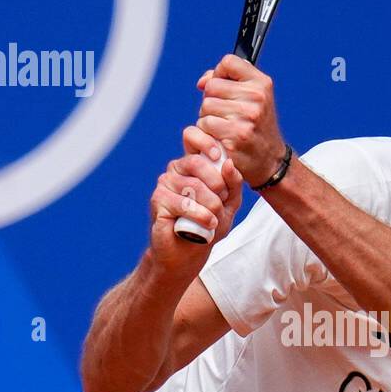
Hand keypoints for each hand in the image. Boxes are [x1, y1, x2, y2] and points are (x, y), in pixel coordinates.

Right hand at [148, 129, 245, 275]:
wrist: (188, 254)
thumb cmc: (209, 226)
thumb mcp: (230, 204)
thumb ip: (233, 183)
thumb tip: (228, 163)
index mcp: (191, 164)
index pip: (192, 137)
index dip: (207, 143)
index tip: (219, 157)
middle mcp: (175, 170)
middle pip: (197, 162)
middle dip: (216, 183)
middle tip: (222, 201)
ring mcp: (164, 184)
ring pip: (193, 186)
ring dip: (211, 205)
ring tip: (215, 220)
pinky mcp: (157, 201)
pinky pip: (183, 203)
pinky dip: (200, 215)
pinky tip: (207, 225)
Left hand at [194, 54, 288, 189]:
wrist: (269, 160)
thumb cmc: (256, 127)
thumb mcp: (252, 98)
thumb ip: (227, 81)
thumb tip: (202, 82)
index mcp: (261, 83)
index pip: (228, 62)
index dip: (219, 73)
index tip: (222, 87)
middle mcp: (256, 97)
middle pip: (212, 86)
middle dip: (212, 100)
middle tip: (226, 114)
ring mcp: (246, 116)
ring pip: (205, 106)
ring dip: (208, 117)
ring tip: (225, 127)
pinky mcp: (234, 135)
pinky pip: (204, 125)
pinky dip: (208, 133)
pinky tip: (222, 138)